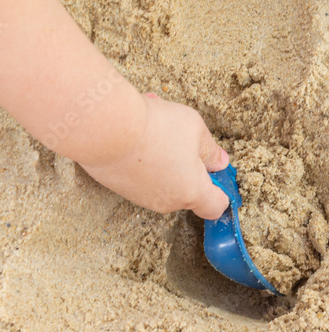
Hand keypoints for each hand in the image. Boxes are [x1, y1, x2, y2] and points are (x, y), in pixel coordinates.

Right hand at [83, 94, 229, 218]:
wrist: (104, 128)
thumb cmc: (156, 128)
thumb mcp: (195, 129)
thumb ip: (210, 150)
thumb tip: (219, 163)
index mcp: (192, 192)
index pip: (216, 207)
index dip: (221, 191)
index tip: (217, 172)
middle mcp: (167, 202)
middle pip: (187, 190)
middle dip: (188, 166)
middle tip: (182, 137)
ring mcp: (141, 197)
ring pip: (162, 177)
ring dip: (164, 156)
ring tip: (155, 124)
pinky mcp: (119, 187)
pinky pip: (139, 173)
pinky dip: (142, 157)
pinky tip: (134, 130)